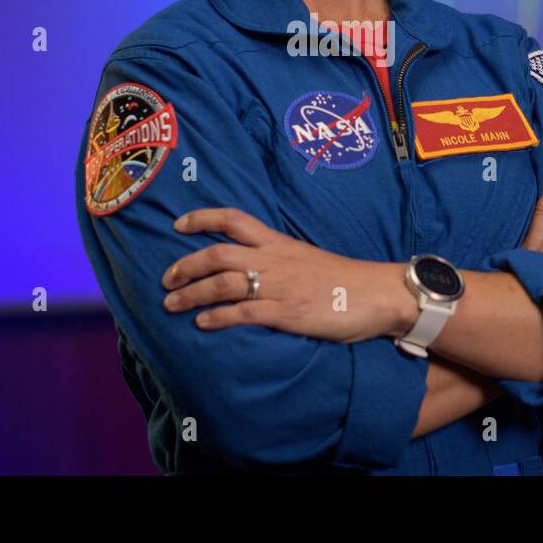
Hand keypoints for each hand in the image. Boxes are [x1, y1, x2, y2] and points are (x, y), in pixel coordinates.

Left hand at [163, 208, 405, 342]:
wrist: (377, 293)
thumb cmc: (345, 280)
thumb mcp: (306, 258)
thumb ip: (278, 259)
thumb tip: (252, 267)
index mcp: (278, 242)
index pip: (234, 219)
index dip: (202, 218)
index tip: (178, 225)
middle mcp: (274, 259)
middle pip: (218, 253)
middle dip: (185, 265)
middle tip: (166, 278)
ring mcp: (279, 286)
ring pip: (223, 283)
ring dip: (191, 294)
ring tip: (171, 304)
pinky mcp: (286, 313)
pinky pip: (242, 313)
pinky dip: (217, 318)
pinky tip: (202, 323)